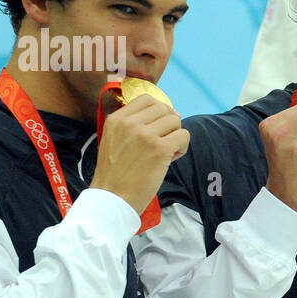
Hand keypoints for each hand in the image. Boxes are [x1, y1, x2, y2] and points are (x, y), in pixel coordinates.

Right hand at [90, 94, 189, 215]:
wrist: (112, 198)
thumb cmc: (116, 174)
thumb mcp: (114, 140)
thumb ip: (133, 125)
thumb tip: (170, 113)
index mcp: (117, 119)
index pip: (146, 99)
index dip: (159, 110)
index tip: (160, 125)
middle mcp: (130, 123)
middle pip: (164, 109)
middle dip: (169, 124)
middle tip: (164, 142)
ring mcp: (145, 135)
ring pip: (175, 121)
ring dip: (176, 136)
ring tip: (166, 152)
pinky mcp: (160, 149)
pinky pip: (183, 136)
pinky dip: (182, 147)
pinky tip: (171, 158)